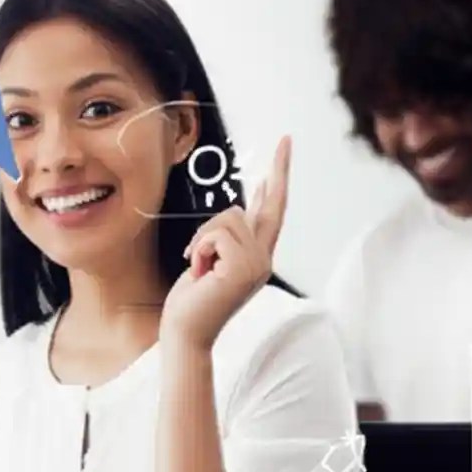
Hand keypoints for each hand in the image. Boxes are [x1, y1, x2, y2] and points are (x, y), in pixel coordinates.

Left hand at [160, 135, 290, 350]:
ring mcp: (258, 264)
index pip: (272, 211)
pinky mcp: (245, 268)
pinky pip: (217, 235)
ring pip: (228, 219)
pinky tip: (199, 273)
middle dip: (279, 170)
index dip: (279, 179)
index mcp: (257, 256)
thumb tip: (238, 211)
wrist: (184, 333)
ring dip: (203, 238)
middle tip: (287, 139)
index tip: (284, 149)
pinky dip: (200, 249)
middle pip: (263, 206)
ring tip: (199, 267)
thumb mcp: (211, 261)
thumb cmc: (192, 301)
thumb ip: (228, 239)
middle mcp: (264, 259)